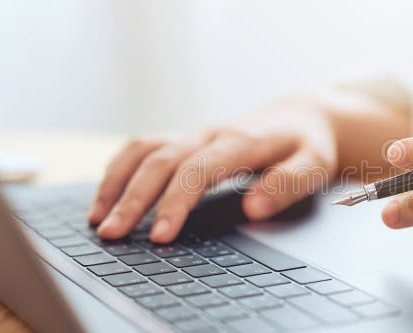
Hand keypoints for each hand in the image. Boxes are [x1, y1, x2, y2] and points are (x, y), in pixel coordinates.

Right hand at [88, 99, 338, 242]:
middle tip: (112, 234)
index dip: (176, 202)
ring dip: (117, 182)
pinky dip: (120, 168)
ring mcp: (196, 136)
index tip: (160, 236)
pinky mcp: (187, 141)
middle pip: (161, 160)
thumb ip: (288, 185)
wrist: (302, 117)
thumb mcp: (314, 166)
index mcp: (242, 142)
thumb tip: (254, 208)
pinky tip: (107, 193)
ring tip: (97, 219)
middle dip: (133, 198)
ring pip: (144, 149)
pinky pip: (144, 147)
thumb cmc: (308, 146)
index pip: (198, 171)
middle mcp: (211, 135)